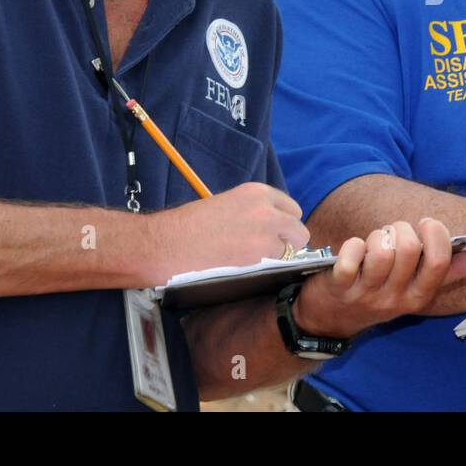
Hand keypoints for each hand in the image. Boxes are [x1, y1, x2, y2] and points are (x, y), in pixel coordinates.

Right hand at [153, 182, 309, 279]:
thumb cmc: (188, 227)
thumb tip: (271, 228)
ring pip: (293, 251)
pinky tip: (251, 273)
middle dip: (288, 243)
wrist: (165, 245)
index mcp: (257, 193)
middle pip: (299, 230)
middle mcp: (267, 210)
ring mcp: (266, 235)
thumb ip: (253, 212)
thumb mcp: (226, 205)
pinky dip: (270, 272)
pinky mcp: (260, 259)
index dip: (284, 224)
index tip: (274, 235)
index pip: (291, 208)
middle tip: (268, 254)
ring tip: (256, 264)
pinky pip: (280, 268)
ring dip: (280, 259)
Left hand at [290, 218, 465, 339]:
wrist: (333, 318)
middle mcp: (396, 298)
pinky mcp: (340, 287)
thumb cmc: (380, 292)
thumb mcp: (416, 286)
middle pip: (408, 250)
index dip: (435, 234)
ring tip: (374, 242)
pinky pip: (349, 258)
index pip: (438, 262)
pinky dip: (351, 245)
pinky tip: (352, 250)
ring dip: (377, 236)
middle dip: (401, 229)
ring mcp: (367, 294)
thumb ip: (451, 270)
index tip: (427, 225)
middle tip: (393, 233)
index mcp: (419, 295)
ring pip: (381, 251)